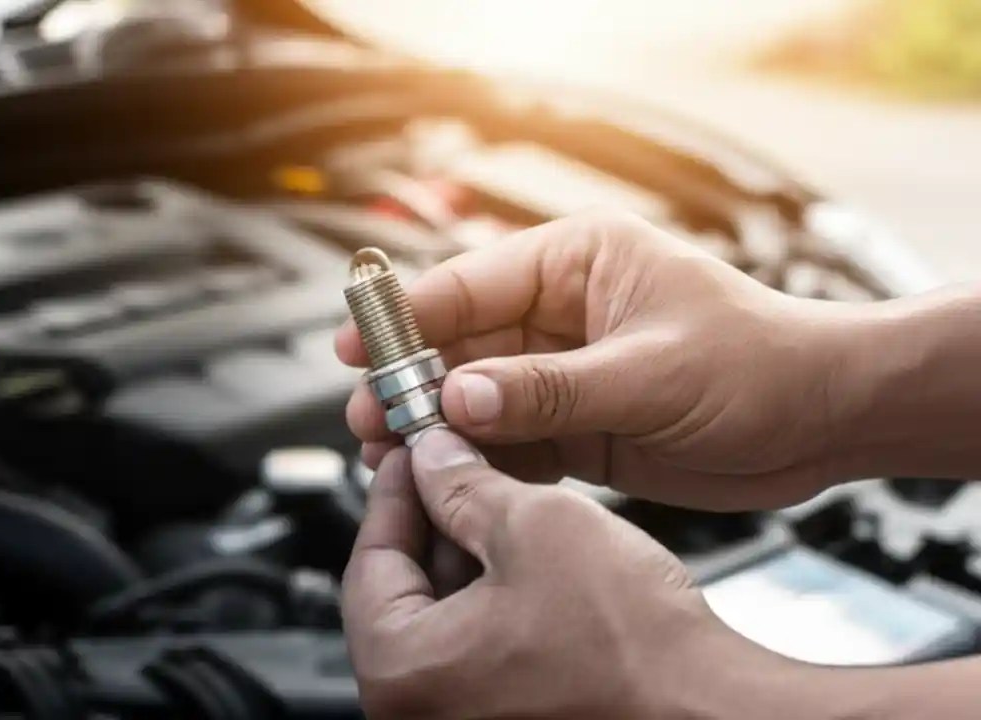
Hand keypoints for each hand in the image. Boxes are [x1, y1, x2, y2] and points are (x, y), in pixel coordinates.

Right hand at [338, 210, 862, 510]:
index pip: (468, 284)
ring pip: (475, 396)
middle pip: (460, 344)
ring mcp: (564, 371)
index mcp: (576, 262)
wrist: (824, 420)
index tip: (355, 348)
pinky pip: (507, 439)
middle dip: (411, 382)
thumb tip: (461, 397)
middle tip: (369, 419)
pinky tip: (444, 478)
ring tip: (390, 455)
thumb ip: (551, 390)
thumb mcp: (650, 373)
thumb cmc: (762, 364)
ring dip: (435, 425)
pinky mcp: (575, 423)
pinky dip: (477, 459)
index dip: (406, 318)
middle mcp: (560, 312)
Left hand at [343, 429, 798, 718]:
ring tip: (501, 505)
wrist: (718, 715)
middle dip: (434, 523)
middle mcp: (419, 715)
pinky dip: (496, 605)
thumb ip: (463, 485)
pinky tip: (529, 563)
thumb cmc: (636, 649)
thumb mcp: (536, 526)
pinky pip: (482, 656)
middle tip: (455, 468)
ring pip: (445, 623)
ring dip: (468, 561)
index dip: (394, 490)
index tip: (410, 452)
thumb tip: (432, 459)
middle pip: (404, 593)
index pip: (369, 559)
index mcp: (404, 672)